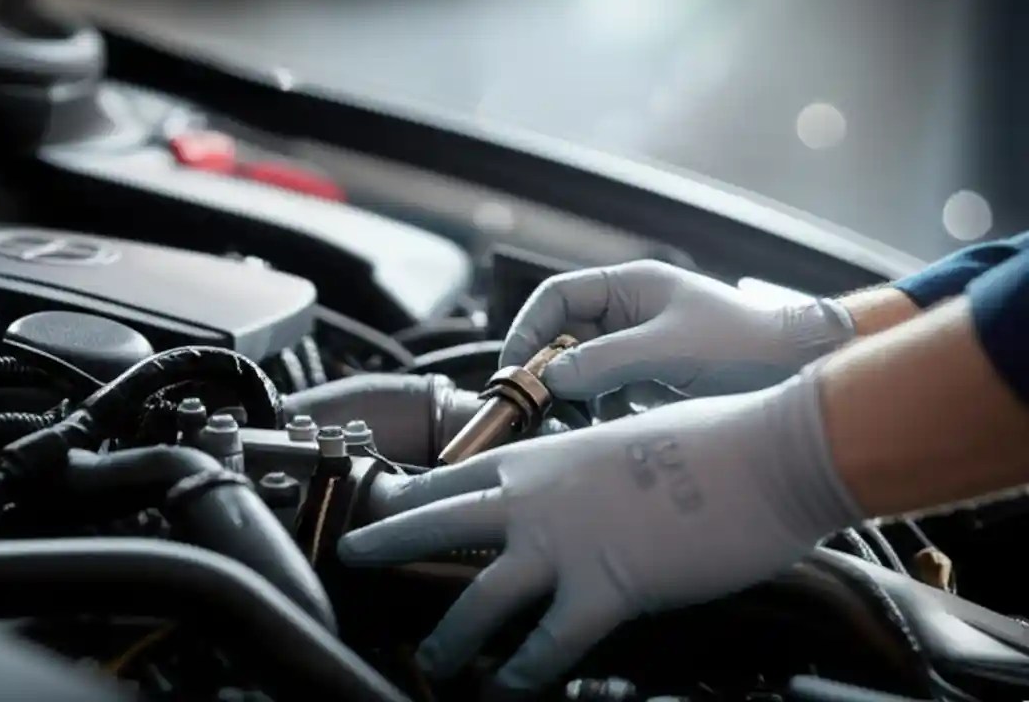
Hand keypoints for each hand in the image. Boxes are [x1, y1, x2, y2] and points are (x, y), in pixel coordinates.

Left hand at [339, 370, 859, 693]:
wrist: (764, 452)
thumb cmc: (708, 438)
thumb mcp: (623, 440)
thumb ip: (581, 469)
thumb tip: (573, 492)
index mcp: (541, 456)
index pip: (453, 474)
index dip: (409, 490)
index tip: (378, 499)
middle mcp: (536, 496)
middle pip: (436, 523)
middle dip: (386, 542)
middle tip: (351, 556)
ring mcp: (565, 543)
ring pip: (479, 600)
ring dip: (448, 640)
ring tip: (428, 666)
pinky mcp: (606, 588)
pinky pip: (549, 645)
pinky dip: (523, 676)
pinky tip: (507, 693)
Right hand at [500, 260, 854, 398]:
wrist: (803, 373)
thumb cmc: (745, 346)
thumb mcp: (668, 350)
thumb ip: (604, 362)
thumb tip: (550, 377)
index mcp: (630, 287)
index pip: (557, 298)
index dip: (528, 330)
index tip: (515, 369)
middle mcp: (628, 314)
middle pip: (562, 337)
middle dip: (544, 371)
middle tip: (531, 407)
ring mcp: (639, 349)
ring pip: (580, 371)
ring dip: (568, 397)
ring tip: (565, 425)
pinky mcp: (651, 383)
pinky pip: (604, 396)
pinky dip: (595, 414)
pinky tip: (601, 433)